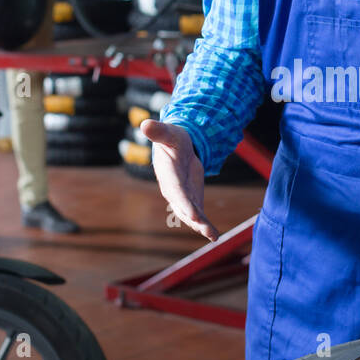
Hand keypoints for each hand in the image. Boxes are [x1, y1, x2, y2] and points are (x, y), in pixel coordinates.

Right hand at [140, 120, 218, 241]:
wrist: (176, 149)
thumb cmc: (172, 139)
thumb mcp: (169, 133)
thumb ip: (159, 131)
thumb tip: (144, 124)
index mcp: (168, 175)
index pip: (176, 190)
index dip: (183, 201)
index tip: (191, 213)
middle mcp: (173, 190)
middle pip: (183, 206)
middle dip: (192, 216)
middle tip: (201, 224)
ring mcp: (182, 197)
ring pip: (191, 214)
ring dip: (201, 224)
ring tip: (212, 234)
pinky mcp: (192, 200)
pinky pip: (198, 215)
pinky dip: (205, 225)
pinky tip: (214, 236)